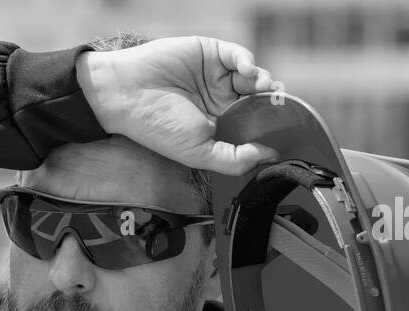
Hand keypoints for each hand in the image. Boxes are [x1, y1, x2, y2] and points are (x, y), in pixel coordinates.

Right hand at [76, 36, 278, 174]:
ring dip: (263, 81)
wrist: (128, 94)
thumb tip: (269, 155)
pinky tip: (247, 72)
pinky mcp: (211, 53)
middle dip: (271, 102)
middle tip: (277, 104)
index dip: (268, 125)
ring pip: (253, 77)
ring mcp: (216, 76)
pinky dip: (249, 62)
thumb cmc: (157, 127)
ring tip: (261, 87)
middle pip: (258, 99)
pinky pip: (239, 55)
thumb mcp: (199, 153)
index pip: (252, 125)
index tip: (281, 128)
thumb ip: (234, 159)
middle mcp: (219, 101)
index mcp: (217, 127)